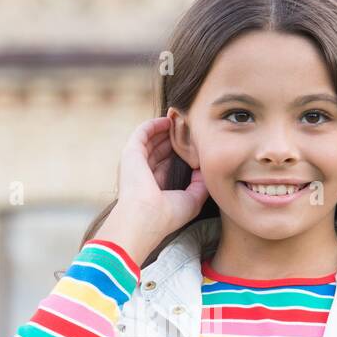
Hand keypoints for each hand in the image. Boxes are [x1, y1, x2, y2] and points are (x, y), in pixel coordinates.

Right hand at [99, 117, 209, 258]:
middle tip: (192, 127)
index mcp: (157, 186)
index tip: (198, 143)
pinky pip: (142, 132)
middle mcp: (145, 174)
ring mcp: (136, 163)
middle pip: (161, 149)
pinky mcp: (131, 153)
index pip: (169, 163)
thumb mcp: (192, 200)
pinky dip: (154, 125)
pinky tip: (168, 120)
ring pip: (152, 139)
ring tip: (182, 119)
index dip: (183, 152)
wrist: (146, 217)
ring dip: (166, 129)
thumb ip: (201, 184)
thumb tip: (205, 167)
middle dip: (176, 138)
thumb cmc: (168, 215)